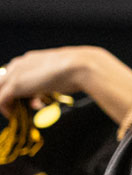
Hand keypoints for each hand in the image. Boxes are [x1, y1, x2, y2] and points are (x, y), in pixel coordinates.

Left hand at [0, 46, 128, 111]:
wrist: (80, 66)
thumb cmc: (76, 70)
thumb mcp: (58, 76)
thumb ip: (46, 84)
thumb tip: (44, 95)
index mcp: (29, 59)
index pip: (14, 76)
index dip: (19, 91)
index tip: (29, 101)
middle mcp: (18, 64)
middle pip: (2, 83)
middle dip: (11, 98)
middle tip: (20, 109)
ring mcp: (15, 74)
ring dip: (8, 104)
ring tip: (18, 114)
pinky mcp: (15, 85)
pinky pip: (1, 101)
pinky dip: (6, 110)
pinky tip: (17, 115)